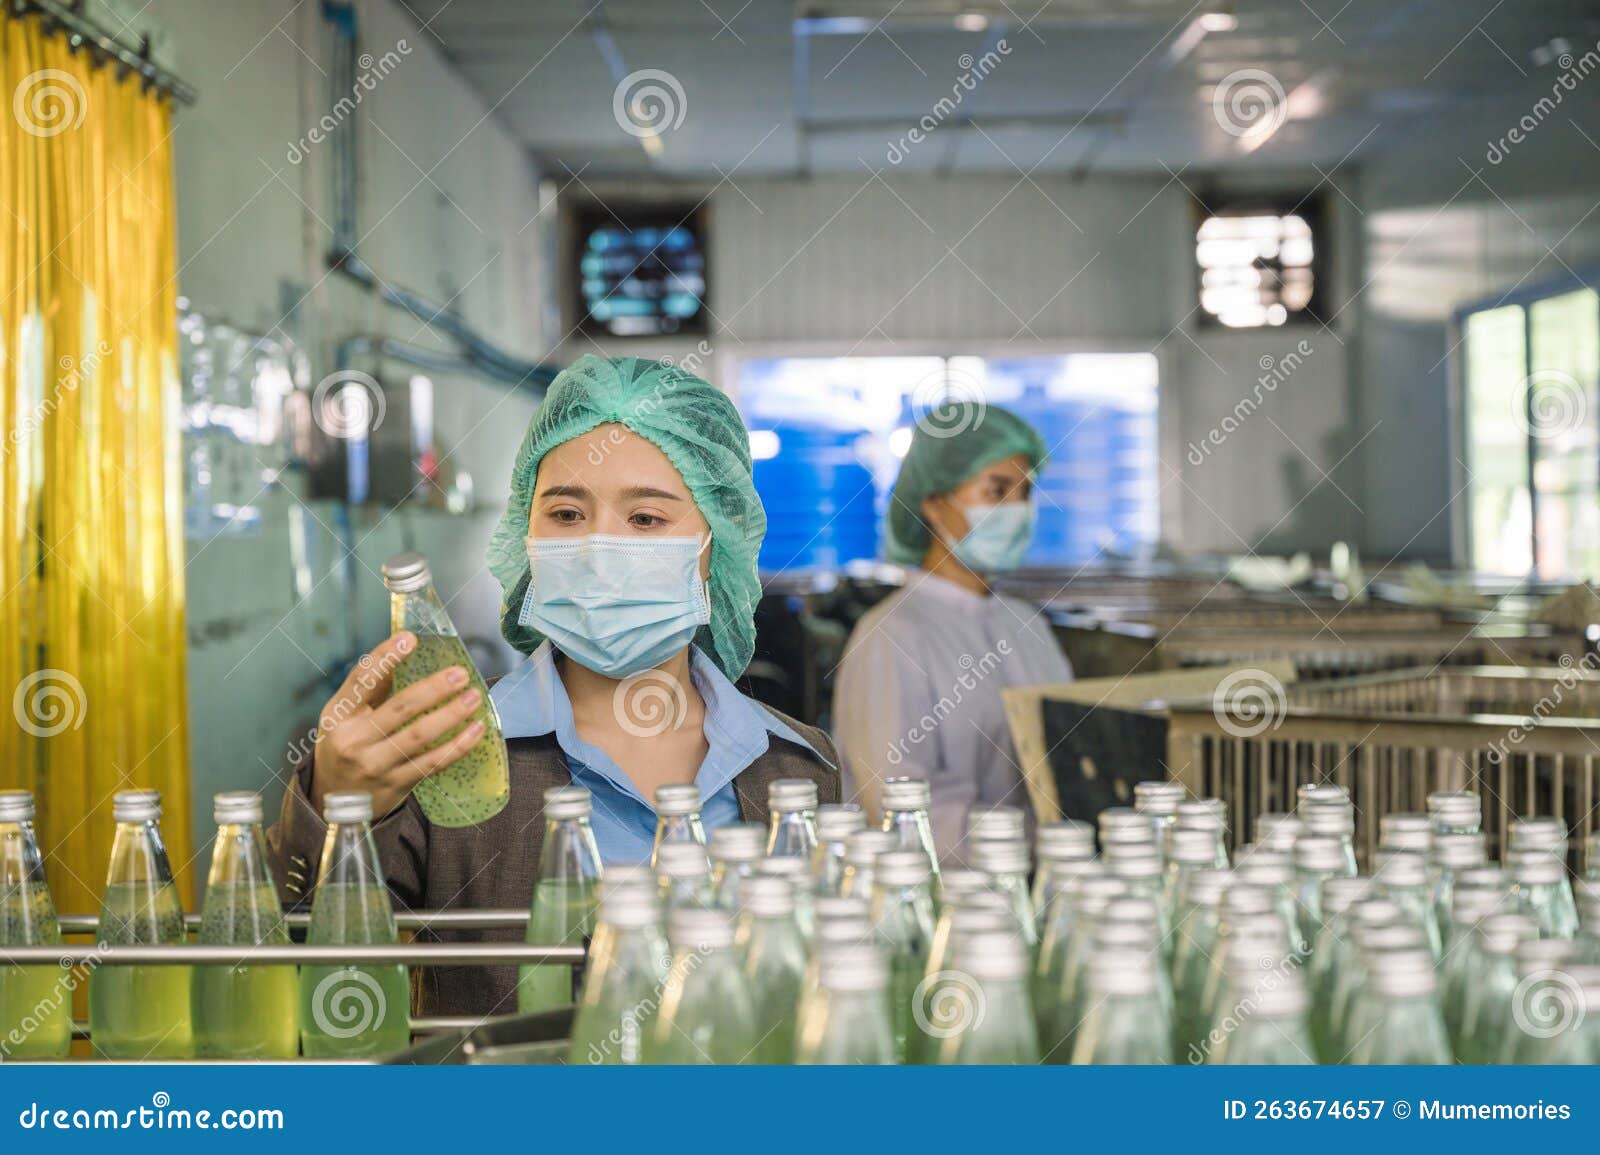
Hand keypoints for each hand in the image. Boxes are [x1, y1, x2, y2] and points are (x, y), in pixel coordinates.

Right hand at [309, 632, 485, 819]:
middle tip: (460, 674)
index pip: (362, 680)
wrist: (333, 802)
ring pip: (419, 736)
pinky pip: (433, 763)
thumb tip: (402, 648)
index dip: (386, 657)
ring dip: (451, 714)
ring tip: (473, 697)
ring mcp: (376, 765)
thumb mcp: (343, 717)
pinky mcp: (396, 784)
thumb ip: (371, 688)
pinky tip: (476, 730)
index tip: (410, 638)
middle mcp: (354, 740)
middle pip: (399, 708)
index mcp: (338, 716)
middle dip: (433, 688)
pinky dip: (458, 746)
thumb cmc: (344, 747)